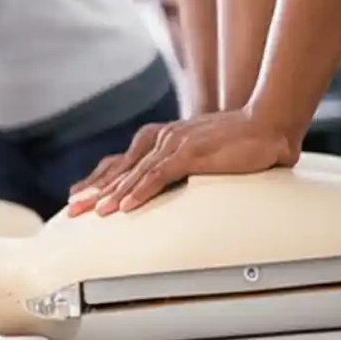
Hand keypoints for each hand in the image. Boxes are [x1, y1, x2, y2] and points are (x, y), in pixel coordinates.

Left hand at [67, 110, 296, 216]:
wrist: (267, 125)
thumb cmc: (240, 142)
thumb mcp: (202, 155)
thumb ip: (183, 166)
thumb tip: (173, 185)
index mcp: (162, 138)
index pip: (122, 162)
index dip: (99, 180)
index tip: (79, 195)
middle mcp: (161, 138)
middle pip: (120, 168)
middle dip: (94, 191)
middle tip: (73, 209)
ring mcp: (174, 144)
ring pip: (134, 174)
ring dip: (112, 195)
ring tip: (94, 214)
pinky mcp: (189, 153)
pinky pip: (158, 176)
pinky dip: (139, 192)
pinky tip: (126, 206)